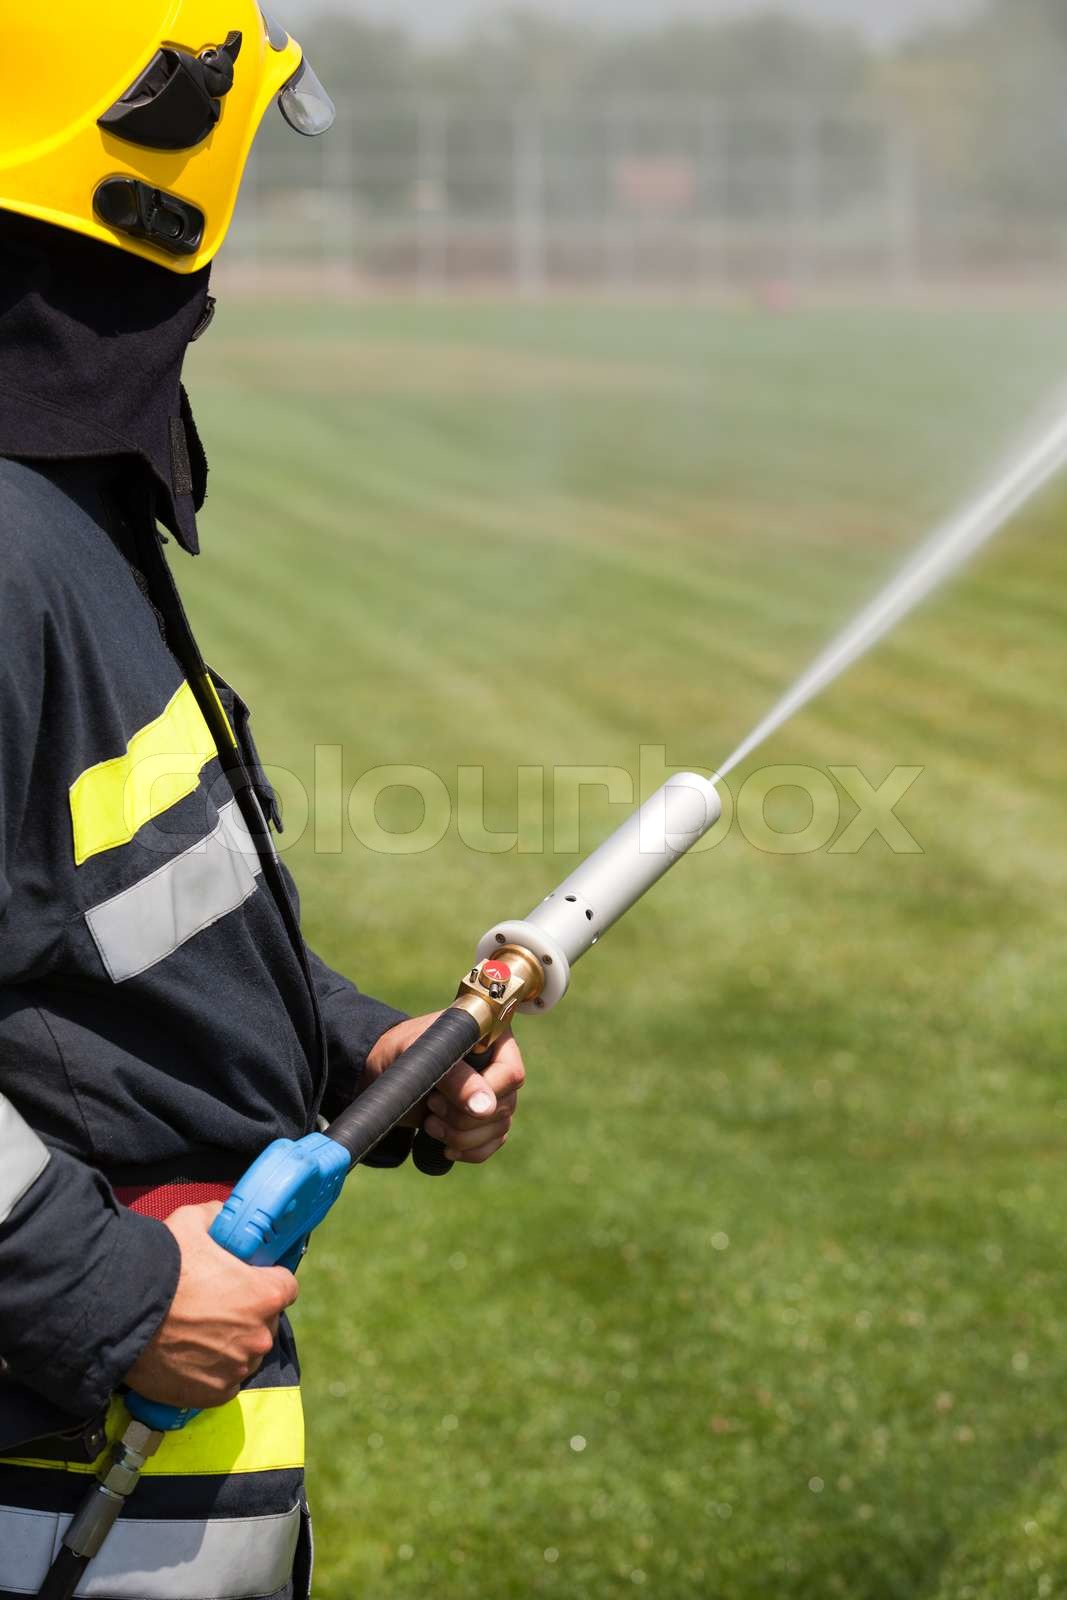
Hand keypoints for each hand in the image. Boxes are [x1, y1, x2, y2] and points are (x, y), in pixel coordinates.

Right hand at [124, 1203, 297, 1409]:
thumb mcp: (191, 1222)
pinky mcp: (215, 1393)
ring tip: (198, 1332)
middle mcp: (260, 1334)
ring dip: (231, 1344)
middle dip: (248, 1313)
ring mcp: (238, 1368)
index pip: (286, 1286)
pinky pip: (225, 1381)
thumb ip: (216, 1216)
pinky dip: (213, 1371)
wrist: (122, 1316)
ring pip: (245, 1353)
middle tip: (215, 1305)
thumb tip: (222, 1215)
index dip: (267, 1280)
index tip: (249, 1280)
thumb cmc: (162, 1267)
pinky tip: (190, 1356)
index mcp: (266, 1294)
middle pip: (266, 1322)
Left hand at [366, 1013, 525, 1164]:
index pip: (511, 1072)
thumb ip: (454, 1077)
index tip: (446, 1099)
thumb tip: (485, 1108)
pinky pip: (493, 1144)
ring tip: (430, 1123)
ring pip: (499, 1128)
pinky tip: (445, 1147)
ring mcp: (496, 1093)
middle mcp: (500, 1064)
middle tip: (431, 1105)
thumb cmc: (403, 1052)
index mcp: (491, 1036)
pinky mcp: (487, 1119)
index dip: (485, 1092)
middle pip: (504, 1104)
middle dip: (463, 1117)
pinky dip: (470, 1152)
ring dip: (462, 1137)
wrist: (387, 1070)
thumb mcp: (422, 1056)